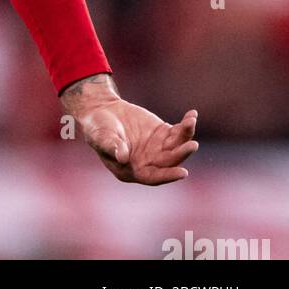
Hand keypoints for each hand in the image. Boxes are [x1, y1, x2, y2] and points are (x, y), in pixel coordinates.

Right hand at [62, 75, 199, 184]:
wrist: (101, 112)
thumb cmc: (97, 128)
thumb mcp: (100, 137)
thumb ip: (111, 146)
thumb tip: (122, 156)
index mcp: (133, 171)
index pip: (154, 177)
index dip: (168, 175)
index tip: (183, 172)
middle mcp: (149, 163)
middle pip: (170, 162)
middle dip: (181, 153)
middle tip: (192, 146)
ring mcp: (158, 149)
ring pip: (177, 147)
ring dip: (186, 137)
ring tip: (191, 122)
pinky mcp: (163, 134)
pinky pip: (177, 133)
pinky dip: (185, 125)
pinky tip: (191, 115)